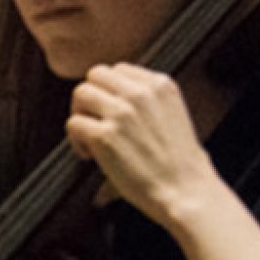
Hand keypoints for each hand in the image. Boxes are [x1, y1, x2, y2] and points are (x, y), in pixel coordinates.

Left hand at [65, 63, 220, 227]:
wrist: (186, 189)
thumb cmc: (182, 162)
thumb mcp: (175, 114)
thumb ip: (149, 99)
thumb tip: (116, 96)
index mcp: (162, 85)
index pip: (119, 69)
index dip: (110, 91)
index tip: (111, 110)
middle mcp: (141, 93)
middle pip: (96, 75)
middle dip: (91, 98)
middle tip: (95, 120)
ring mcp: (122, 113)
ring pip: (81, 94)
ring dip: (80, 115)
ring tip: (91, 138)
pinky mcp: (104, 136)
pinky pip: (73, 124)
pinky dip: (76, 141)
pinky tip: (91, 155)